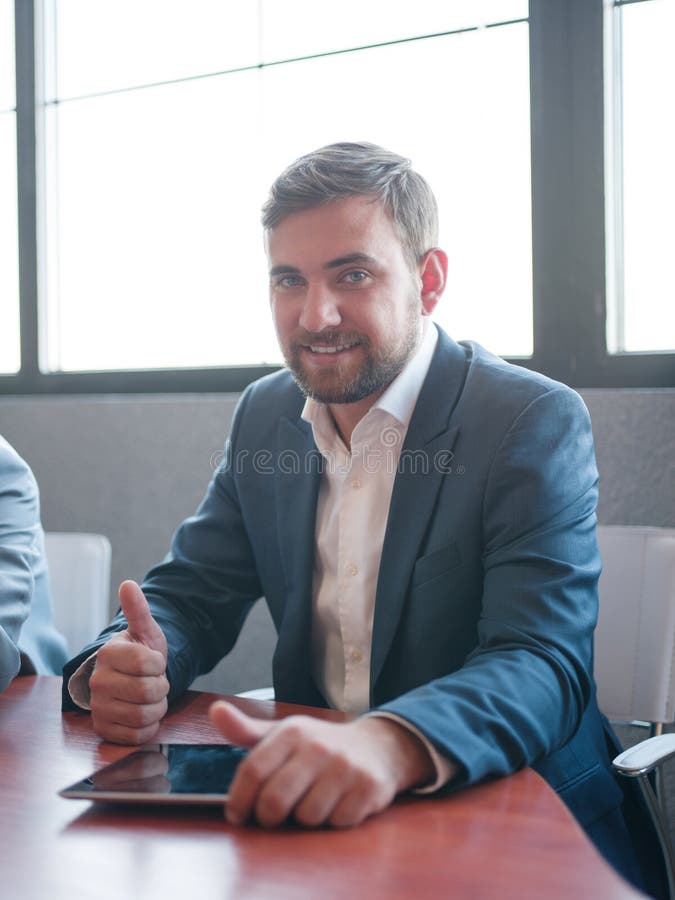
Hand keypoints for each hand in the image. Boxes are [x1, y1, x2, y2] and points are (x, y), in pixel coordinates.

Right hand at [89, 580, 168, 744]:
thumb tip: (128, 584)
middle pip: (148, 692)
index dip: (159, 664)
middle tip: (154, 681)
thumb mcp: (144, 631)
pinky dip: (149, 727)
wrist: (130, 679)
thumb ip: (138, 610)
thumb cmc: (141, 653)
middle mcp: (97, 681)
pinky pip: (137, 736)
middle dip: (161, 687)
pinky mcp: (103, 729)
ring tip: (149, 697)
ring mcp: (98, 707)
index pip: (148, 663)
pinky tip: (144, 714)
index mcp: (108, 654)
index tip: (154, 662)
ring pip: (144, 716)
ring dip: (157, 707)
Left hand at [208, 701, 434, 827]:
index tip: (237, 814)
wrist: (377, 746)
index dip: (239, 800)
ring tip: (310, 804)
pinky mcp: (368, 787)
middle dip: (268, 818)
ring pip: (306, 818)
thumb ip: (245, 729)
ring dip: (304, 820)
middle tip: (272, 817)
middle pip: (275, 801)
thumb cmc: (319, 746)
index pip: (253, 772)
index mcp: (292, 731)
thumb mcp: (282, 734)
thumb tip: (215, 710)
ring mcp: (345, 767)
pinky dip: (333, 823)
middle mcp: (318, 746)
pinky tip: (336, 805)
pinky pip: (336, 823)